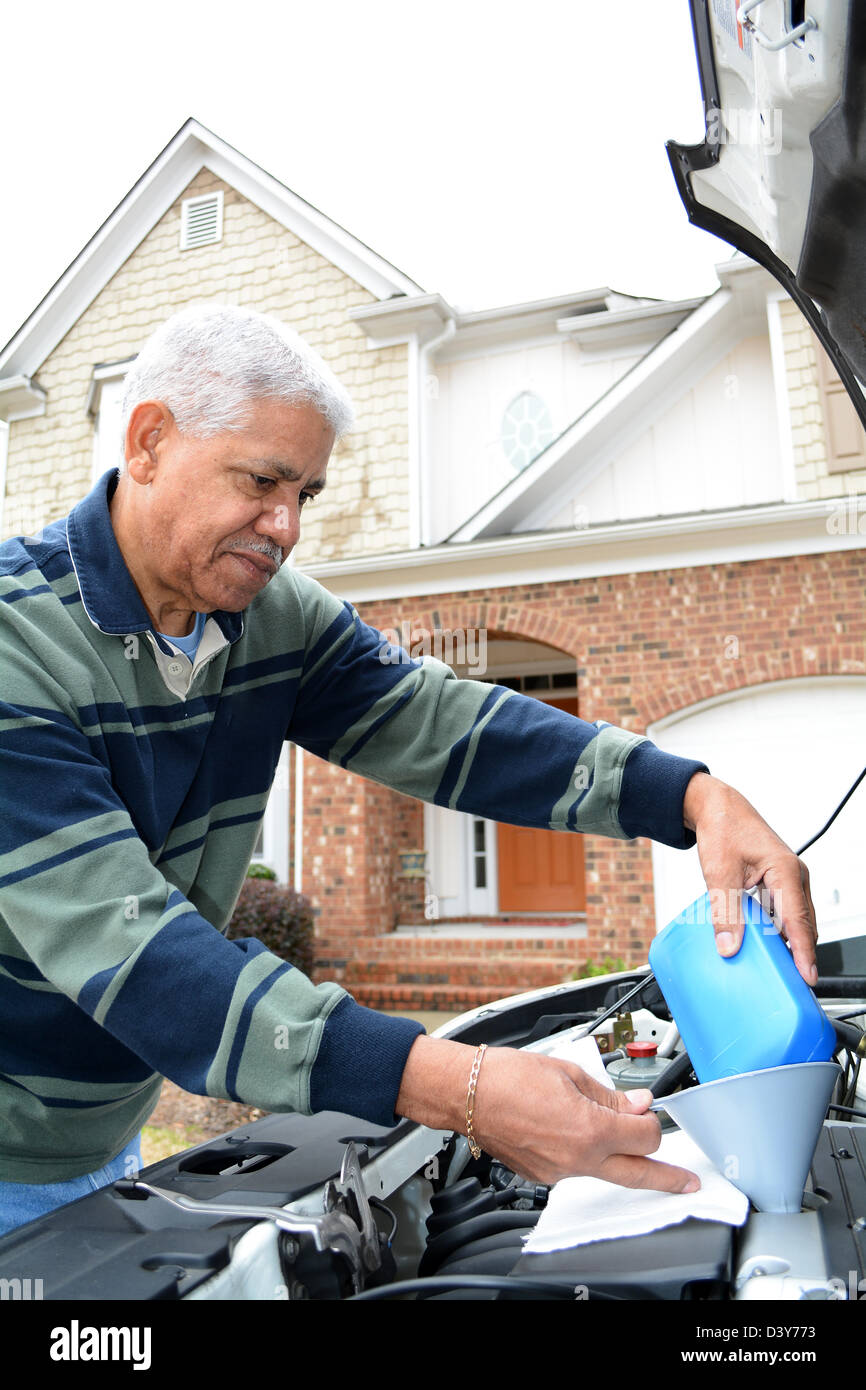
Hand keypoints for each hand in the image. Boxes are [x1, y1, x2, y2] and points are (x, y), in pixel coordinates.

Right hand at [395, 1035, 699, 1190]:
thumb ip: (610, 1095)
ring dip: (616, 1156)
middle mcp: (578, 1159)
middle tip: (688, 1182)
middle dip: (667, 1178)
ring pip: (604, 1170)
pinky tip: (568, 1130)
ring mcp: (559, 1172)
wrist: (466, 1094)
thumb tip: (637, 1104)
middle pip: (637, 1174)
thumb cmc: (508, 1075)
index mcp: (590, 1129)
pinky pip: (575, 1168)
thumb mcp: (569, 1073)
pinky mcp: (541, 1176)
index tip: (648, 1110)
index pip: (645, 1136)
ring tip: (614, 1135)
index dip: (651, 1120)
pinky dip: (582, 1152)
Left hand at [683, 772, 817, 985]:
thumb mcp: (719, 873)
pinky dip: (781, 931)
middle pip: (803, 924)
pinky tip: (769, 946)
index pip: (799, 921)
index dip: (804, 952)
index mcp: (786, 871)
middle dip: (801, 954)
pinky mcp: (779, 882)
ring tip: (783, 971)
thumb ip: (725, 911)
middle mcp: (794, 876)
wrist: (719, 809)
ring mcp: (789, 879)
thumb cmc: (724, 830)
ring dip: (791, 943)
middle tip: (794, 984)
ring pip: (796, 920)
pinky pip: (786, 913)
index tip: (807, 977)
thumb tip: (729, 946)